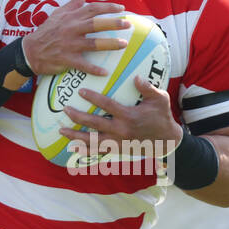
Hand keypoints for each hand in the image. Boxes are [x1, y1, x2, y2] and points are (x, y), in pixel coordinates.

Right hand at [22, 0, 129, 76]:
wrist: (30, 51)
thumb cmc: (45, 32)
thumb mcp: (57, 14)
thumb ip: (72, 4)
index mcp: (71, 18)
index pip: (92, 9)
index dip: (108, 8)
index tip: (122, 9)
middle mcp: (71, 29)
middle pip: (95, 24)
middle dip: (113, 23)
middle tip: (128, 24)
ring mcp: (69, 44)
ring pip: (92, 43)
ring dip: (109, 44)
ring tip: (123, 44)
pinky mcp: (66, 59)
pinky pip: (82, 64)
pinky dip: (93, 69)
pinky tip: (105, 72)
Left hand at [63, 76, 182, 149]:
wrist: (166, 141)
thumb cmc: (162, 116)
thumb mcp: (160, 99)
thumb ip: (148, 87)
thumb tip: (136, 77)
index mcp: (129, 116)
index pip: (107, 106)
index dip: (93, 98)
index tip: (81, 91)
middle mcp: (121, 130)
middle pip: (94, 123)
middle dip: (78, 117)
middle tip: (65, 109)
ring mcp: (118, 142)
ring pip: (92, 140)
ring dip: (76, 136)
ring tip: (62, 130)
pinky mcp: (117, 150)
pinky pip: (98, 151)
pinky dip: (84, 151)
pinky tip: (72, 148)